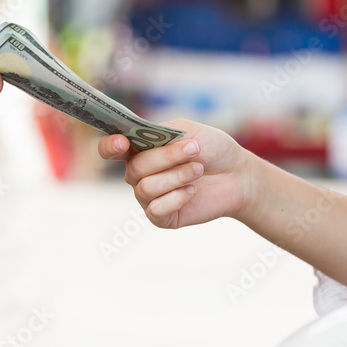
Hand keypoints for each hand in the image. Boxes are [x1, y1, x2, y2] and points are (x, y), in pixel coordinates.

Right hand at [98, 119, 255, 228]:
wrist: (237, 175)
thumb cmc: (212, 149)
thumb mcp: (188, 130)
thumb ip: (162, 132)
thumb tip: (142, 139)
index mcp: (141, 149)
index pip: (111, 149)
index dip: (109, 146)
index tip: (122, 142)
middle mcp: (139, 174)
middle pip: (135, 168)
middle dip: (166, 158)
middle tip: (194, 150)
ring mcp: (148, 196)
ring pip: (145, 188)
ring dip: (176, 176)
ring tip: (198, 170)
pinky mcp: (161, 217)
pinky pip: (155, 209)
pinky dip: (177, 198)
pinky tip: (193, 192)